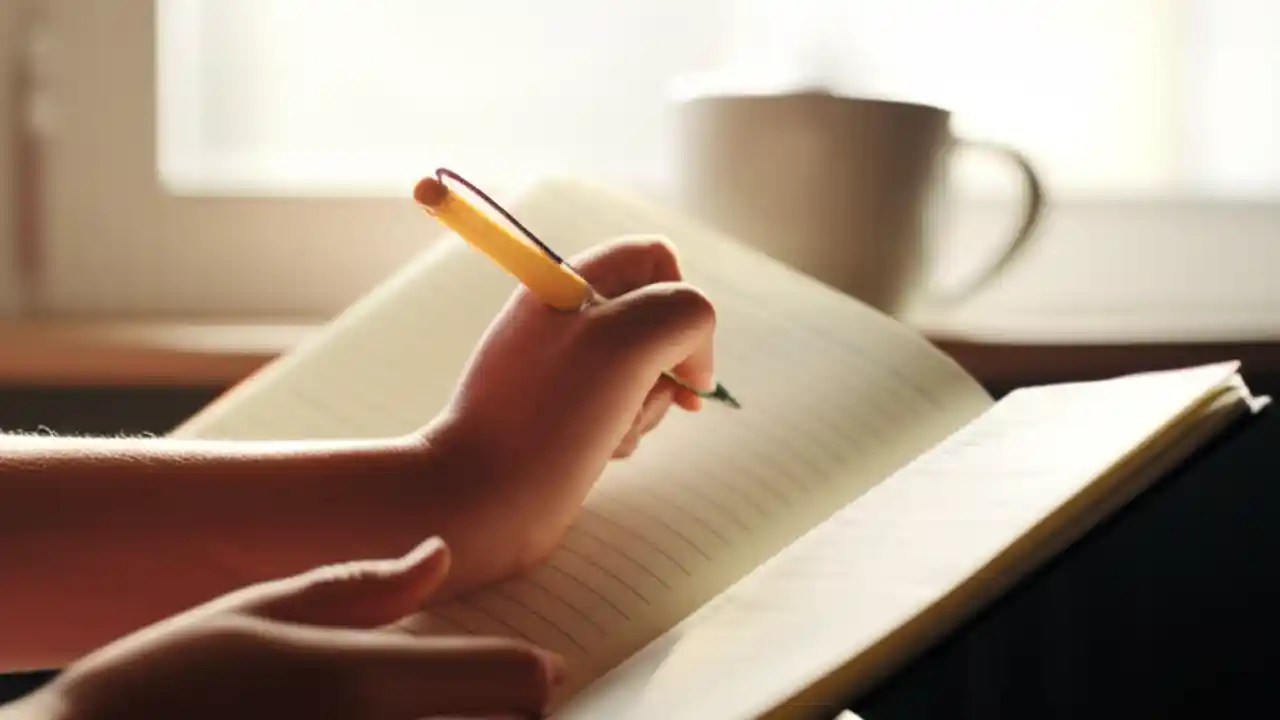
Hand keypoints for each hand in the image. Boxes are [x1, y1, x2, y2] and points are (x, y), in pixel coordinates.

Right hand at [10, 538, 561, 719]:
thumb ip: (359, 589)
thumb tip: (441, 553)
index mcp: (358, 684)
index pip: (514, 680)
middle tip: (492, 699)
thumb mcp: (252, 615)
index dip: (534, 672)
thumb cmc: (159, 687)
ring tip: (450, 713)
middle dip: (510, 717)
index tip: (536, 670)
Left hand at [422, 236, 717, 592]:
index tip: (675, 351)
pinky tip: (598, 452)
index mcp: (570, 281)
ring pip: (649, 374)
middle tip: (634, 395)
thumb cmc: (551, 415)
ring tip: (609, 431)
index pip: (654, 259)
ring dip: (647, 407)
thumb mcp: (629, 340)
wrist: (485, 498)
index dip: (680, 299)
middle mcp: (567, 318)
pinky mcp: (568, 416)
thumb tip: (693, 357)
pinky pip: (626, 413)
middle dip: (665, 366)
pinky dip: (627, 434)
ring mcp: (566, 370)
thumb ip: (684, 313)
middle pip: (660, 322)